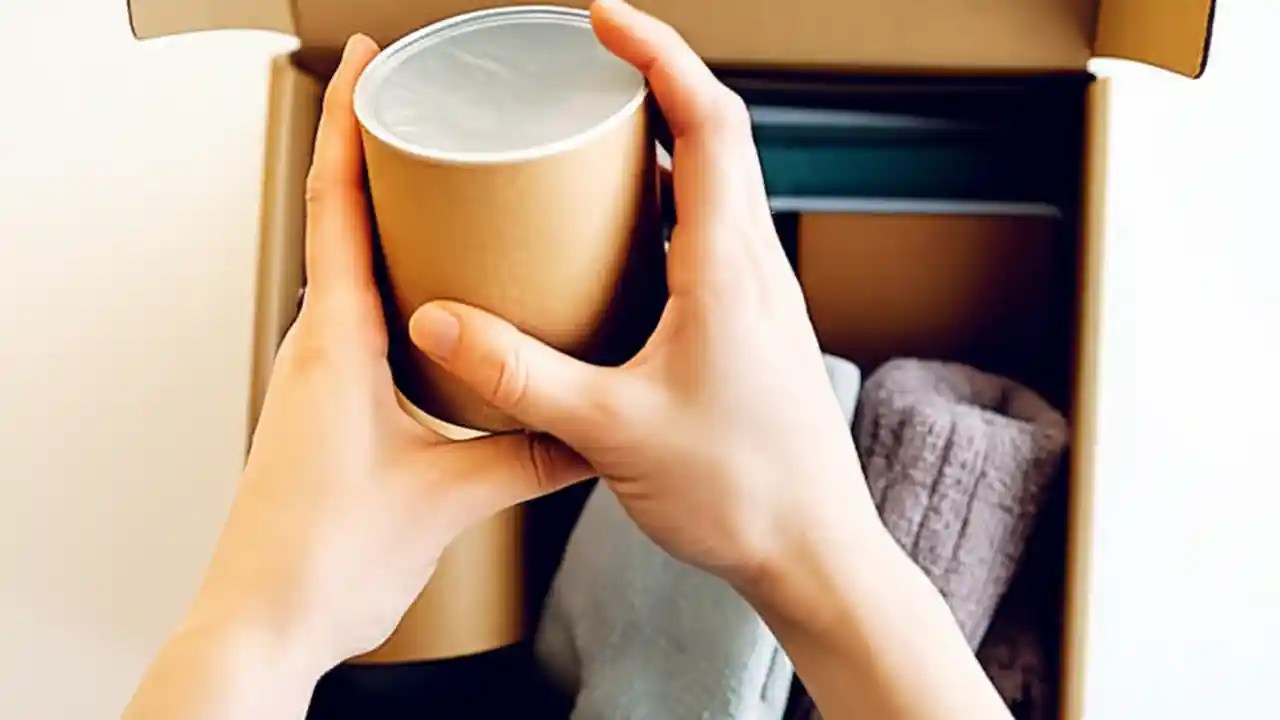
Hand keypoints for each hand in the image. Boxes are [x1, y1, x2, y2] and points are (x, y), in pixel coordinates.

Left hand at [160, 33, 591, 681]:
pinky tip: (440, 302)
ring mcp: (318, 376)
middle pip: (339, 218)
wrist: (265, 622)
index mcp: (336, 345)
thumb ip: (527, 455)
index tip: (370, 63)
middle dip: (372, 150)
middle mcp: (317, 347)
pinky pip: (360, 319)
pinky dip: (394, 283)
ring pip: (349, 270)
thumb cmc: (322, 559)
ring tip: (445, 189)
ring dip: (383, 218)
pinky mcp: (329, 406)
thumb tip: (590, 432)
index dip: (347, 121)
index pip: (337, 203)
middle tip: (425, 108)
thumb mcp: (449, 497)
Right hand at [407, 0, 874, 594]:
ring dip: (661, 145)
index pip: (709, 120)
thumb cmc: (740, 490)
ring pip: (715, 185)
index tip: (602, 18)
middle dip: (654, 81)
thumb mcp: (612, 428)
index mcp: (729, 266)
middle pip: (716, 135)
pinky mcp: (747, 323)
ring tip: (590, 138)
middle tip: (584, 66)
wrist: (812, 550)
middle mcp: (754, 264)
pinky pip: (708, 235)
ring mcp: (757, 293)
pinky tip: (614, 239)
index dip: (660, 53)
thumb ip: (521, 373)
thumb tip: (441, 321)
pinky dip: (664, 208)